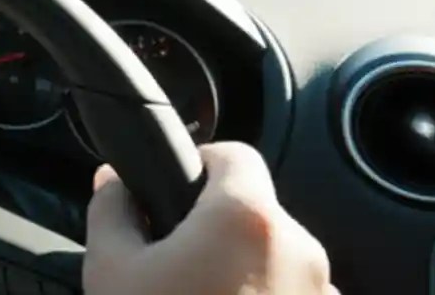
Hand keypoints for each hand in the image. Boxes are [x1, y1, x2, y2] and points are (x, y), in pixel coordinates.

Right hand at [83, 142, 335, 294]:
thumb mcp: (111, 271)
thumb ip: (111, 211)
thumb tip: (113, 183)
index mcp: (247, 218)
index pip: (235, 154)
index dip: (200, 164)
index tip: (177, 191)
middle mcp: (300, 249)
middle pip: (255, 211)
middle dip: (217, 228)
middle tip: (175, 264)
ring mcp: (323, 293)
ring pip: (275, 260)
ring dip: (244, 271)